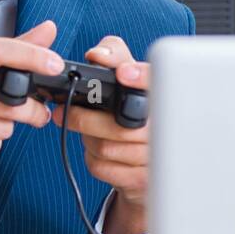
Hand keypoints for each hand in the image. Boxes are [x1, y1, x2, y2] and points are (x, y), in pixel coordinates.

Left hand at [50, 34, 148, 233]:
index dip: (141, 76)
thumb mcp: (127, 76)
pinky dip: (93, 159)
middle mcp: (170, 126)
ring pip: (106, 147)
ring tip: (93, 133)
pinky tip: (102, 153)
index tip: (123, 73)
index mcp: (164, 95)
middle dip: (84, 119)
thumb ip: (113, 56)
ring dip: (90, 139)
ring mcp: (161, 156)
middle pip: (119, 124)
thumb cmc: (134, 110)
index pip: (160, 81)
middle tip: (64, 112)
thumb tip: (97, 54)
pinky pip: (103, 167)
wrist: (151, 161)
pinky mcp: (146, 179)